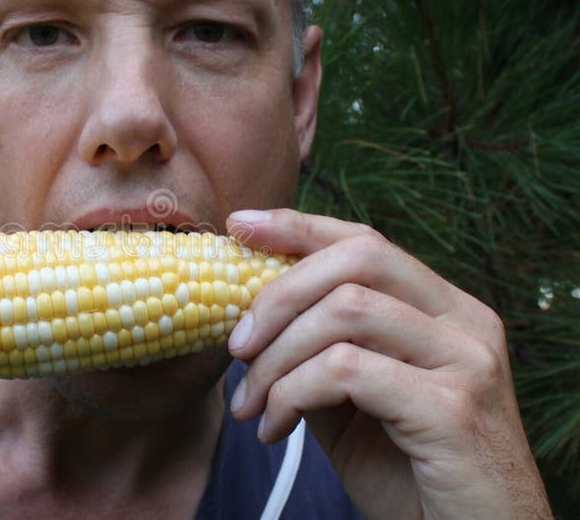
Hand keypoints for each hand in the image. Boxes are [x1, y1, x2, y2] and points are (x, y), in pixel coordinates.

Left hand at [225, 209, 550, 518]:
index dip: (298, 226)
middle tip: (235, 345)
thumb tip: (249, 319)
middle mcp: (465, 323)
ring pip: (344, 312)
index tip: (240, 226)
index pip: (367, 242)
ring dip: (276, 358)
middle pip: (357, 259)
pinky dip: (292, 394)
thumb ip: (318, 354)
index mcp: (445, 311)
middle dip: (277, 294)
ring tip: (251, 405)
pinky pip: (346, 371)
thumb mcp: (354, 404)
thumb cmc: (411, 475)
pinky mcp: (452, 408)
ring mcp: (466, 362)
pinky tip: (275, 429)